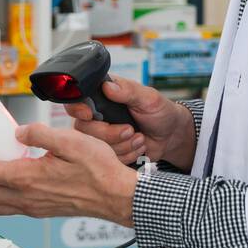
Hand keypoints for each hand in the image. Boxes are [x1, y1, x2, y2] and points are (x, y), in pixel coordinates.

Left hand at [0, 123, 137, 225]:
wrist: (116, 197)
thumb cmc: (99, 170)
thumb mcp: (71, 140)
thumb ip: (42, 133)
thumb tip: (19, 130)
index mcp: (26, 179)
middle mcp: (24, 198)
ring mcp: (30, 208)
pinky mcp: (38, 210)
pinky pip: (4, 207)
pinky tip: (3, 173)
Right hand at [65, 75, 196, 170]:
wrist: (171, 136)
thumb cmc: (160, 111)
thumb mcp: (148, 97)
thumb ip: (128, 90)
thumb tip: (108, 86)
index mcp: (103, 98)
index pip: (77, 102)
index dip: (78, 109)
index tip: (89, 115)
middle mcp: (98, 117)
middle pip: (84, 130)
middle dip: (110, 134)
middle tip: (130, 129)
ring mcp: (102, 137)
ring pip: (97, 149)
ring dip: (123, 145)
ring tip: (140, 138)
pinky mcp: (109, 154)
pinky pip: (108, 161)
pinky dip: (127, 156)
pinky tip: (139, 147)